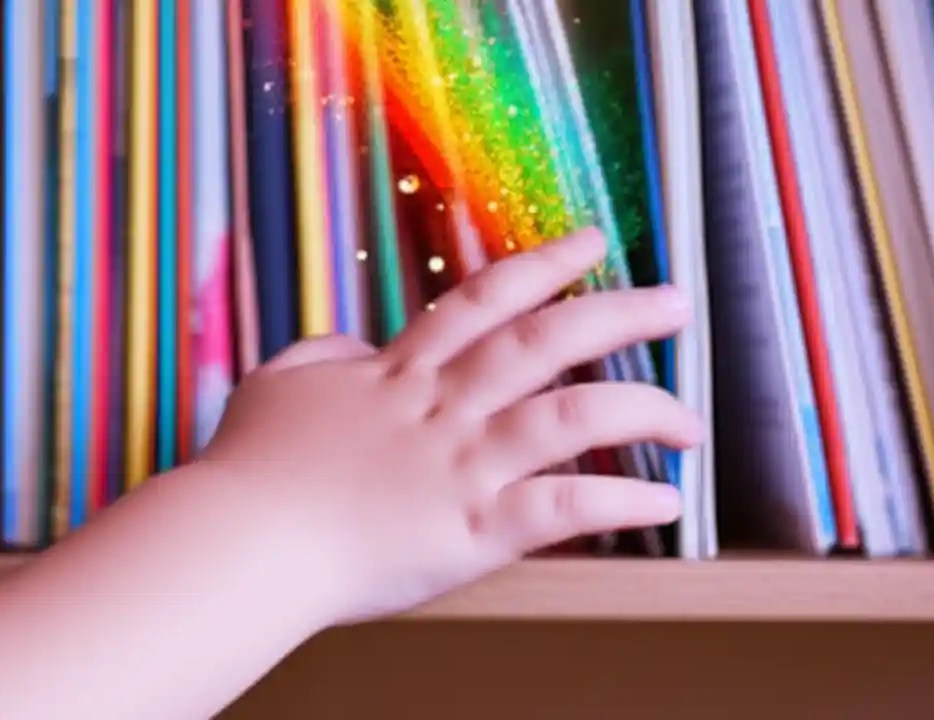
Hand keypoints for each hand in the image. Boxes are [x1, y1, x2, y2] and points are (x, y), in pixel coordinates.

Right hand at [198, 227, 701, 623]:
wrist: (245, 540)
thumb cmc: (253, 470)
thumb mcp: (277, 383)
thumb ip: (325, 355)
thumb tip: (358, 350)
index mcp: (401, 374)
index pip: (484, 302)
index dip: (543, 267)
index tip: (591, 244)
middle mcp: (443, 408)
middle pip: (545, 343)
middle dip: (619, 315)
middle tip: (674, 302)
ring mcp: (462, 466)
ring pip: (571, 418)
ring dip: (642, 411)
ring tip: (688, 418)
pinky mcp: (472, 531)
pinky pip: (562, 509)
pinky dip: (620, 502)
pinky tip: (662, 499)